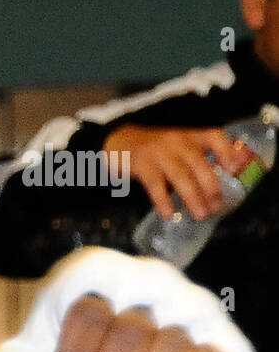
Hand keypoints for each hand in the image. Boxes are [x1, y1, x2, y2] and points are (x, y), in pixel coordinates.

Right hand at [104, 125, 249, 220]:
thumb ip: (197, 160)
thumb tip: (219, 187)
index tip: (234, 169)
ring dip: (193, 196)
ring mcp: (158, 152)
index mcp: (189, 136)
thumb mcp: (177, 147)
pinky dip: (163, 200)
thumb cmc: (153, 150)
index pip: (214, 137)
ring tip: (200, 214)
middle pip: (198, 162)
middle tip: (216, 206)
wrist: (118, 141)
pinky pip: (154, 184)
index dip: (227, 152)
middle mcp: (176, 141)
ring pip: (180, 175)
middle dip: (210, 186)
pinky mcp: (140, 164)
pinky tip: (169, 213)